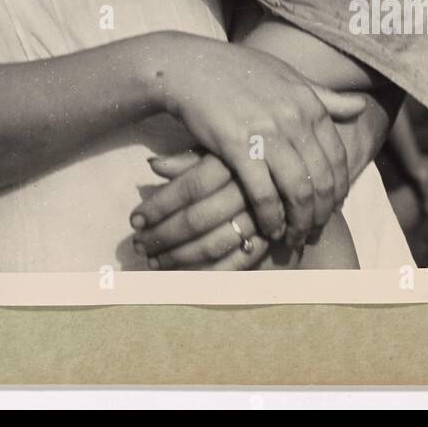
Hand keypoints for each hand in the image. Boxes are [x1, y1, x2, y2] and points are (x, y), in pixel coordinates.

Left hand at [132, 150, 272, 268]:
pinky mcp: (269, 241)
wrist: (293, 173)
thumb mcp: (219, 149)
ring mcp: (260, 219)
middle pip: (197, 218)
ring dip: (180, 257)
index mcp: (231, 163)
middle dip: (164, 235)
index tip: (134, 219)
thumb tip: (152, 164)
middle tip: (138, 245)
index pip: (188, 187)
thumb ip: (187, 159)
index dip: (159, 205)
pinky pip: (237, 264)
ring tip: (154, 263)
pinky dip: (209, 274)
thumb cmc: (245, 158)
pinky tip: (184, 277)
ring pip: (213, 244)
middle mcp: (246, 191)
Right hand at [150, 35, 350, 244]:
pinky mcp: (238, 147)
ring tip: (293, 236)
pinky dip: (271, 218)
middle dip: (321, 213)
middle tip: (313, 230)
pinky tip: (269, 228)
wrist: (191, 66)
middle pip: (323, 180)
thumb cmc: (238, 70)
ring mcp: (267, 132)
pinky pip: (264, 194)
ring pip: (298, 192)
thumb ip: (324, 96)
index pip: (338, 157)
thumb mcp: (286, 76)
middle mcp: (294, 118)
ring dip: (299, 222)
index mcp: (309, 102)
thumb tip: (360, 106)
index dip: (339, 189)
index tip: (331, 207)